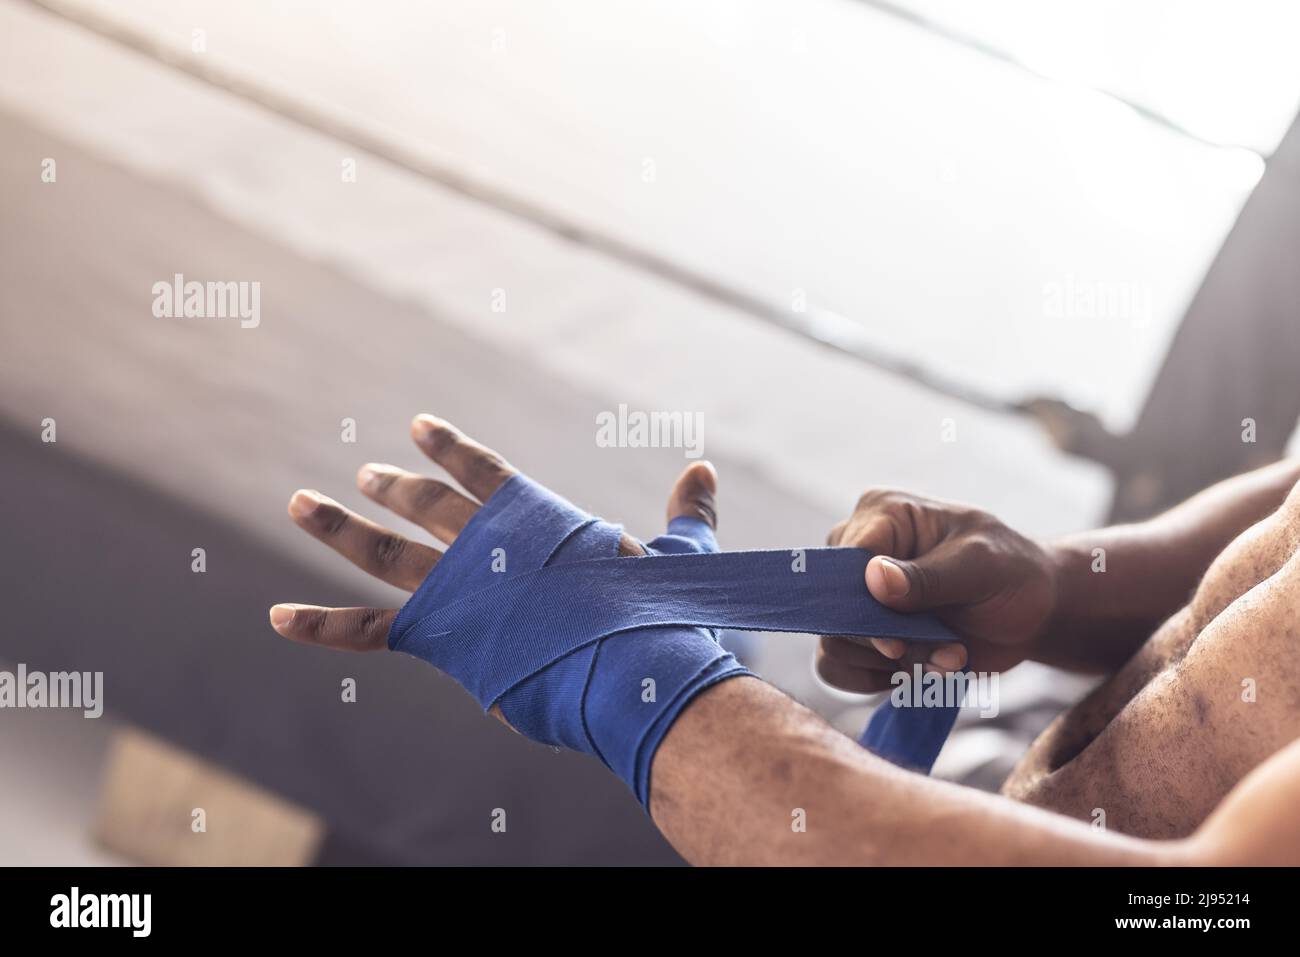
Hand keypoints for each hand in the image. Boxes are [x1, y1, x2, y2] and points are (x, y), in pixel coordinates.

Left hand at [268, 414, 720, 722]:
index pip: (483, 469)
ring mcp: (455, 586)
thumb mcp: (675, 553)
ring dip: (339, 527)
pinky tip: (277, 614)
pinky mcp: (437, 636)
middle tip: (367, 476)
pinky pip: (365, 629)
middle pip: (426, 504)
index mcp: (535, 518)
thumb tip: (704, 470)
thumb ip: (684, 512)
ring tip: (301, 503)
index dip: (450, 445)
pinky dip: (320, 623)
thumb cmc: (660, 611)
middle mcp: (485, 543)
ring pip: (383, 550)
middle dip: (395, 488)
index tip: (421, 425)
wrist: (632, 663)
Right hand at [818, 489, 1058, 690]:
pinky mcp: (862, 636)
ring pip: (835, 645)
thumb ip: (929, 576)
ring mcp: (857, 597)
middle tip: (948, 652)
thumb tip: (874, 580)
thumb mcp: (981, 565)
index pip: (843, 561)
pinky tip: (924, 671)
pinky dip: (880, 681)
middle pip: (832, 609)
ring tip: (950, 658)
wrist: (1032, 614)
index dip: (861, 605)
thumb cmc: (1010, 571)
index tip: (896, 641)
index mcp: (882, 514)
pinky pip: (837, 669)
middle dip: (889, 643)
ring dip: (896, 666)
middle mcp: (857, 552)